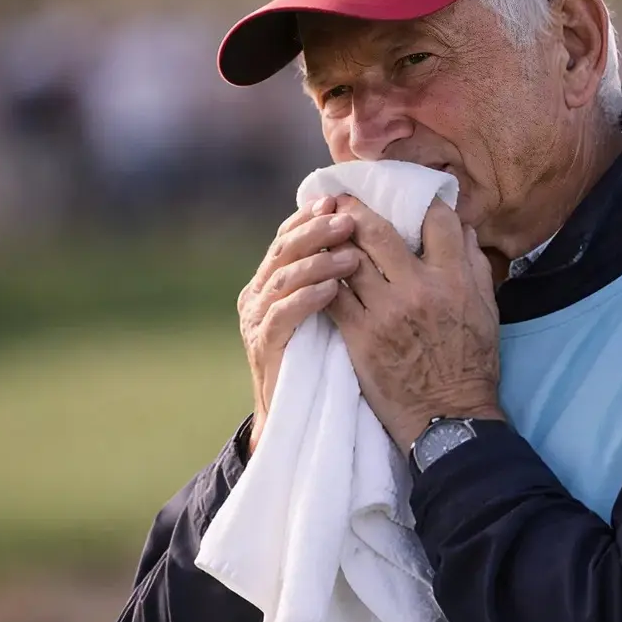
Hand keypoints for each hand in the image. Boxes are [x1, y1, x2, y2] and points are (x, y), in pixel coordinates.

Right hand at [238, 199, 364, 453]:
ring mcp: (256, 320)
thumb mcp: (324, 314)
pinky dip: (307, 297)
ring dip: (318, 262)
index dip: (308, 217)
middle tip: (346, 218)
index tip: (336, 199)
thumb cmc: (320, 363)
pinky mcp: (263, 347)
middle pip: (283, 250)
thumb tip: (366, 238)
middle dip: (315, 231)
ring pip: (283, 277)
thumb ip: (330, 278)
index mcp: (269, 281)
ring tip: (350, 254)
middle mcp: (256, 294)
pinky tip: (332, 289)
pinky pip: (284, 314)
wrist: (295, 421)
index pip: (286, 237)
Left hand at [325, 197, 503, 452]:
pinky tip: (316, 267)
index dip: (421, 201)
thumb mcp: (486, 313)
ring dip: (333, 239)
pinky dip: (323, 277)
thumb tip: (462, 226)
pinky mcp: (361, 335)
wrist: (449, 420)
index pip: (436, 221)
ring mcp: (386, 312)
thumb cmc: (471, 365)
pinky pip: (333, 294)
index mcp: (453, 281)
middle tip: (339, 198)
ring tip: (321, 226)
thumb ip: (474, 266)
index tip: (403, 194)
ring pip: (348, 257)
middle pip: (377, 230)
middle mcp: (418, 290)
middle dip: (354, 208)